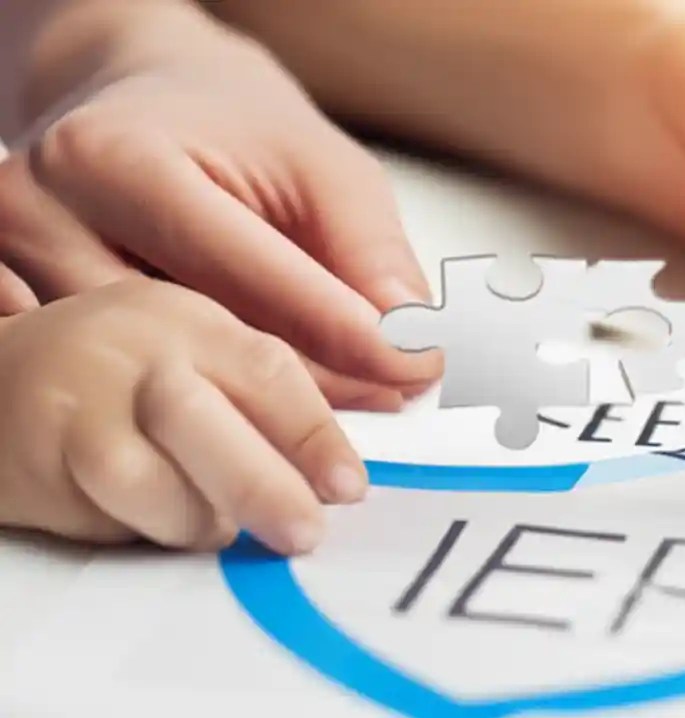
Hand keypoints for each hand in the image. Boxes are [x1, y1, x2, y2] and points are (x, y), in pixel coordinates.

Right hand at [0, 9, 438, 406]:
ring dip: (246, 402)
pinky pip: (114, 383)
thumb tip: (411, 345)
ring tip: (330, 417)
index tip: (414, 368)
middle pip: (187, 335)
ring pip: (149, 373)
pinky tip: (253, 405)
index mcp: (114, 160)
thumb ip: (370, 252)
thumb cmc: (235, 129)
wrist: (145, 103)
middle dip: (299, 380)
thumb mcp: (323, 168)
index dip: (339, 328)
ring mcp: (12, 268)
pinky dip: (192, 398)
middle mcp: (41, 213)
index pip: (240, 269)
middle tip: (386, 408)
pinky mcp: (9, 310)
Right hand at [0, 278, 363, 553]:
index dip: (313, 434)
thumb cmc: (121, 370)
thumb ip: (270, 392)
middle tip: (303, 531)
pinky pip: (105, 521)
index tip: (348, 484)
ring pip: (143, 482)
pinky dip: (144, 532)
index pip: (263, 369)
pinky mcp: (36, 472)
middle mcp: (128, 359)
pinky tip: (150, 516)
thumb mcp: (198, 348)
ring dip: (196, 519)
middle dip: (260, 485)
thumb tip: (360, 441)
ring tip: (217, 524)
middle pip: (195, 419)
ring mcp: (74, 414)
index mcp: (187, 320)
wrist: (1, 383)